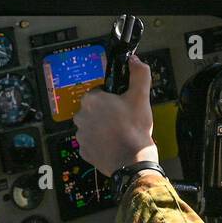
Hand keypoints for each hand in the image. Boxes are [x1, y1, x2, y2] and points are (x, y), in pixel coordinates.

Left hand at [74, 54, 158, 176]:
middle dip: (105, 112)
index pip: (98, 93)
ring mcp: (81, 135)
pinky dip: (100, 142)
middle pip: (93, 110)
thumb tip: (134, 62)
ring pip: (91, 126)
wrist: (132, 161)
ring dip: (101, 127)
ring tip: (119, 132)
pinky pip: (91, 142)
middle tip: (122, 118)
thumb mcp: (140, 96)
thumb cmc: (134, 129)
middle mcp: (81, 116)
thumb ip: (138, 74)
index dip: (111, 97)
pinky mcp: (84, 151)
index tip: (121, 104)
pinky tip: (113, 143)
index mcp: (91, 100)